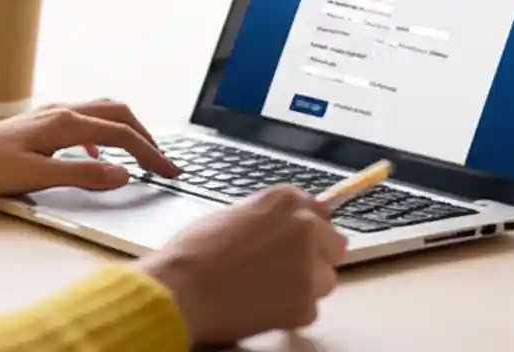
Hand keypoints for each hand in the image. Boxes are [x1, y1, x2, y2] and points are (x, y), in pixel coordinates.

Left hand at [0, 100, 179, 195]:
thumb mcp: (35, 178)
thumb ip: (81, 176)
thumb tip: (123, 175)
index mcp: (65, 124)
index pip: (122, 135)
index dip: (150, 154)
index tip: (170, 173)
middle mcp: (61, 112)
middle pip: (118, 114)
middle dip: (146, 137)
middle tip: (164, 163)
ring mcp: (50, 115)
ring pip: (102, 113)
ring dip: (126, 130)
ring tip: (140, 154)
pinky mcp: (40, 124)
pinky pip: (84, 121)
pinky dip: (102, 135)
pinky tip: (96, 156)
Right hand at [137, 186, 347, 344]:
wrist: (180, 291)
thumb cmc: (194, 253)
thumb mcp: (235, 215)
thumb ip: (272, 217)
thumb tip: (289, 226)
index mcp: (286, 201)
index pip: (320, 212)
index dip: (307, 230)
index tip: (299, 241)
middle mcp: (305, 228)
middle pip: (334, 244)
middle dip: (315, 257)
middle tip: (284, 269)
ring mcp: (309, 268)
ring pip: (326, 279)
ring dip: (306, 286)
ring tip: (267, 290)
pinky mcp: (306, 305)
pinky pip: (311, 309)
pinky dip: (292, 312)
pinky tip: (262, 307)